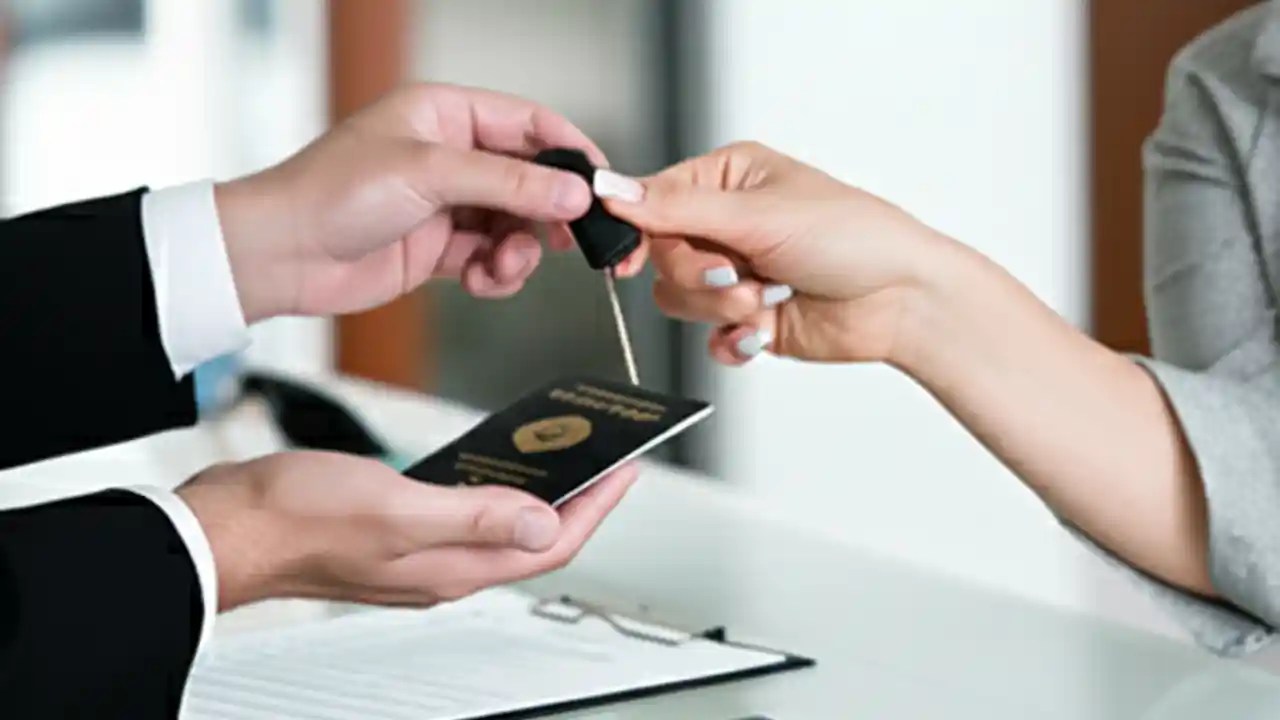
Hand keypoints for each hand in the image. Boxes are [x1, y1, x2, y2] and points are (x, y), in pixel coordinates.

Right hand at [176, 451, 636, 609]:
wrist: (227, 525)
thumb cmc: (297, 517)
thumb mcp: (397, 508)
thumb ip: (475, 517)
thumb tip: (542, 521)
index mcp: (452, 567)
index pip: (549, 544)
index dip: (596, 508)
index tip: (626, 471)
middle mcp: (443, 568)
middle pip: (533, 540)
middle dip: (578, 502)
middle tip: (606, 463)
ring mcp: (419, 553)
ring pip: (500, 528)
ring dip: (536, 495)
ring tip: (564, 458)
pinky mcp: (396, 534)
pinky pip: (465, 517)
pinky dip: (490, 492)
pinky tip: (488, 465)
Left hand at [216, 83, 646, 322]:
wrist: (282, 256)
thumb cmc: (330, 193)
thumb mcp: (430, 173)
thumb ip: (509, 182)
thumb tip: (572, 191)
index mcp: (446, 114)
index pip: (530, 123)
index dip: (571, 152)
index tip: (602, 185)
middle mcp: (451, 155)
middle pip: (531, 179)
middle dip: (551, 212)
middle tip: (572, 239)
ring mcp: (447, 203)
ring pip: (516, 225)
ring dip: (522, 250)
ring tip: (504, 264)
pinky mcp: (439, 248)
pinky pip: (492, 258)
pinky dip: (498, 273)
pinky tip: (483, 279)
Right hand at [603, 141, 964, 364]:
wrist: (901, 300)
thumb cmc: (854, 237)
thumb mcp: (757, 215)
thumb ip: (676, 209)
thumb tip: (612, 191)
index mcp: (728, 180)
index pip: (653, 201)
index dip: (638, 232)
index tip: (631, 258)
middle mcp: (728, 225)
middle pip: (663, 258)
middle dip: (701, 276)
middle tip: (738, 274)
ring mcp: (737, 273)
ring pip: (680, 300)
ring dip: (722, 307)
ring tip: (767, 298)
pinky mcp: (748, 317)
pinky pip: (707, 337)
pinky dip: (731, 340)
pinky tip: (763, 329)